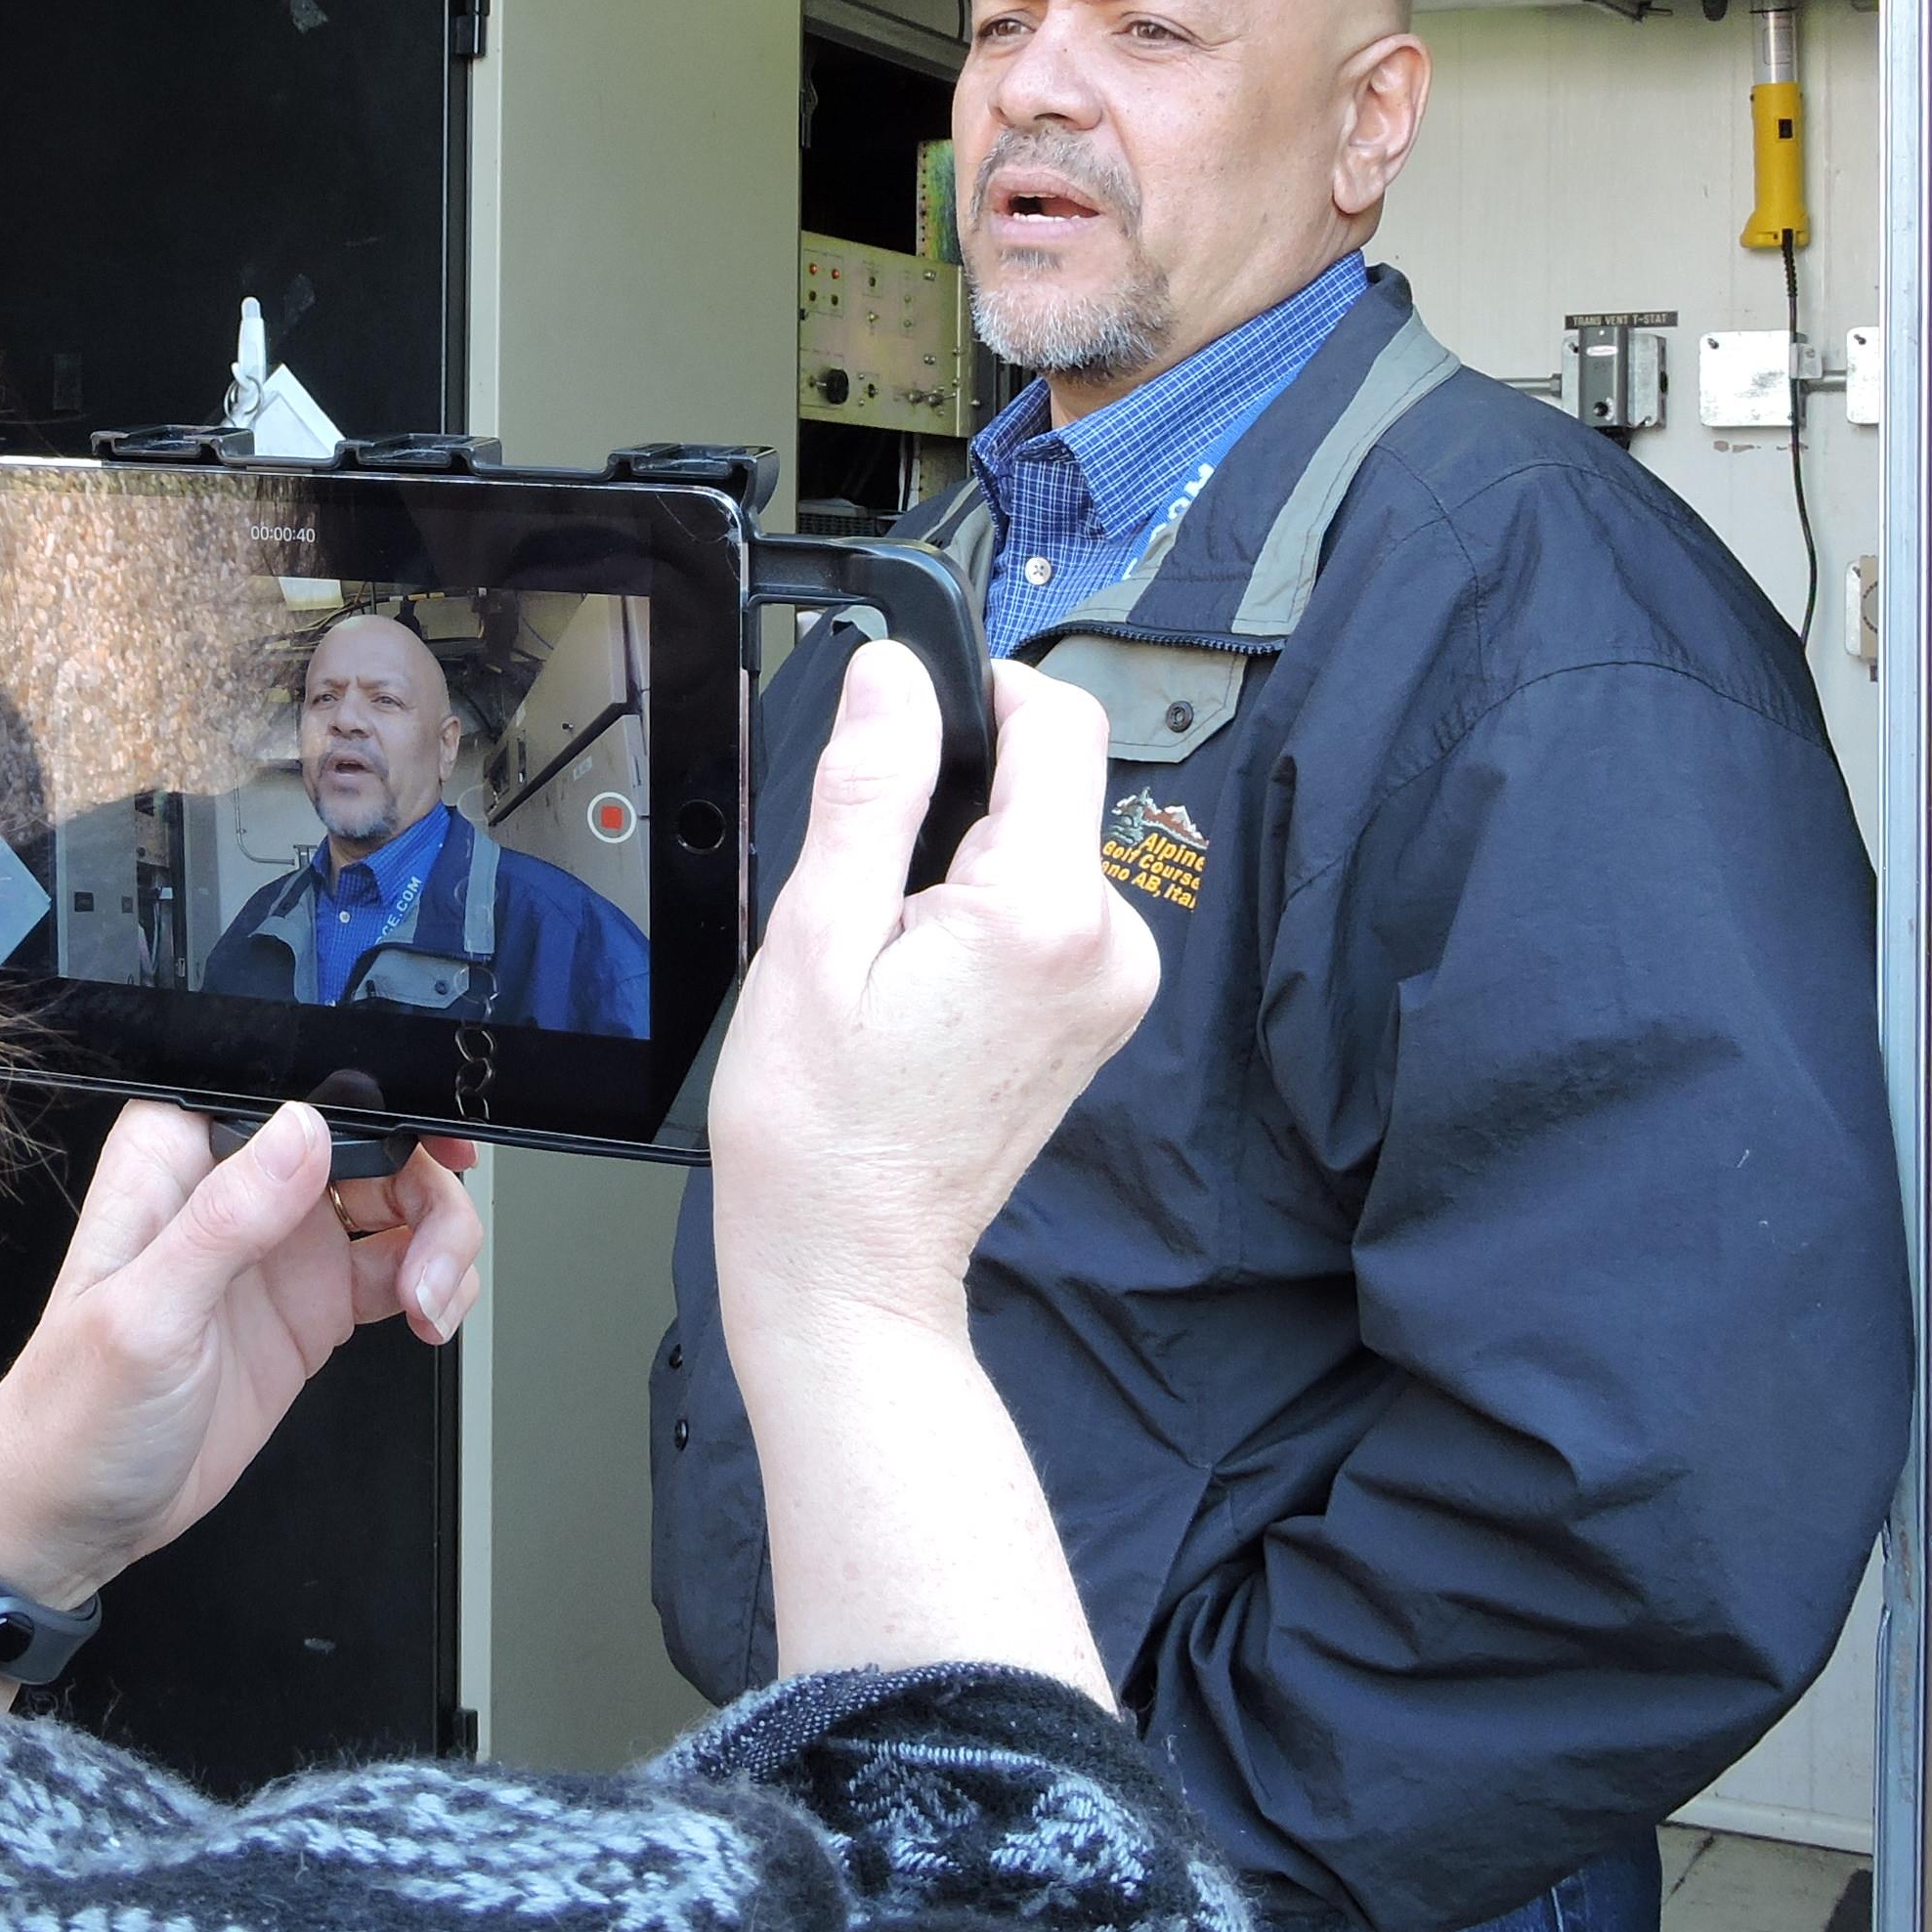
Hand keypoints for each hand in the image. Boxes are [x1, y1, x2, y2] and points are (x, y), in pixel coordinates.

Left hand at [0, 1101, 484, 1611]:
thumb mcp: (147, 1318)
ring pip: (393, 1201)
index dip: (371, 1101)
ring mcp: (277, 1247)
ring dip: (437, 1240)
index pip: (290, 1090)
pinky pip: (396, 1267)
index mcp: (177, 1159)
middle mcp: (232, 1188)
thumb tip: (302, 1130)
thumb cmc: (73, 1417)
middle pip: (366, 1139)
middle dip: (421, 1183)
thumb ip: (227, 1221)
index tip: (426, 1144)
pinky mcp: (309, 1305)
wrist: (74, 1519)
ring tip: (429, 1300)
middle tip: (435, 1247)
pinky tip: (428, 1317)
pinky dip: (433, 1285)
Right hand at [710, 642, 1157, 1351]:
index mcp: (1046, 912)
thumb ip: (870, 788)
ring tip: (892, 957)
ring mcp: (1115, 983)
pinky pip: (1048, 908)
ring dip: (965, 866)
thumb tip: (897, 676)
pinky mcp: (1099, 1010)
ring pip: (1042, 845)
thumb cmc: (822, 1127)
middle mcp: (1110, 943)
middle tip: (871, 894)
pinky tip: (923, 985)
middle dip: (956, 804)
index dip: (979, 693)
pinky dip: (985, 915)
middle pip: (1049, 785)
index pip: (1058, 722)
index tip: (908, 721)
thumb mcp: (816, 935)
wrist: (853, 1256)